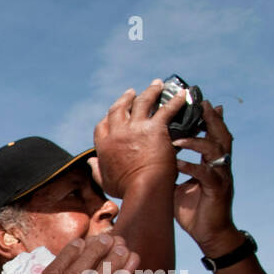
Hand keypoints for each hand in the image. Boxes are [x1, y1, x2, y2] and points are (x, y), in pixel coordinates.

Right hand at [91, 80, 184, 197]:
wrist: (143, 188)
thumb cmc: (126, 189)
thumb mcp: (106, 182)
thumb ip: (97, 170)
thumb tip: (90, 161)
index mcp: (104, 146)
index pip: (103, 125)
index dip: (108, 117)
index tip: (114, 113)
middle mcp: (118, 133)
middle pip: (119, 108)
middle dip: (126, 98)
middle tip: (132, 92)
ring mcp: (136, 128)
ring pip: (142, 102)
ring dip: (150, 91)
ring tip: (157, 84)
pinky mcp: (155, 128)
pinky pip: (167, 108)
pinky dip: (176, 100)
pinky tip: (183, 94)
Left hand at [172, 103, 239, 254]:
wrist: (210, 233)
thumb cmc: (193, 209)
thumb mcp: (178, 185)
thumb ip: (170, 170)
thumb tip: (151, 159)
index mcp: (211, 162)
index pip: (212, 134)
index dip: (208, 118)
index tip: (197, 102)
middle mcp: (219, 165)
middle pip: (221, 134)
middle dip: (211, 118)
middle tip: (201, 104)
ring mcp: (221, 176)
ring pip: (216, 150)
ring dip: (196, 141)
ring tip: (177, 137)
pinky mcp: (218, 190)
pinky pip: (206, 175)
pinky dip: (192, 167)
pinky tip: (179, 164)